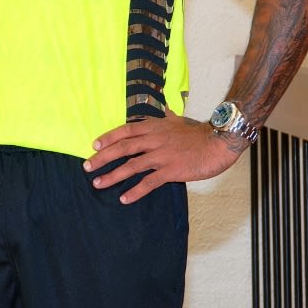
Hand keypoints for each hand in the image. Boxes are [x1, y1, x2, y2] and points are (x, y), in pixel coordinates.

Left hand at [85, 115, 242, 203]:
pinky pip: (149, 182)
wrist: (220, 142)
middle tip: (87, 167)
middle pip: (122, 148)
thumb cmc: (200, 132)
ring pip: (131, 166)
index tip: (94, 146)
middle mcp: (155, 140)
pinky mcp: (171, 170)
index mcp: (154, 127)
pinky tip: (124, 199)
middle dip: (102, 158)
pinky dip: (135, 191)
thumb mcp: (179, 120)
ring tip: (97, 184)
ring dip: (112, 176)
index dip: (108, 138)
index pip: (125, 131)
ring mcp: (162, 156)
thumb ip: (167, 117)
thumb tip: (164, 109)